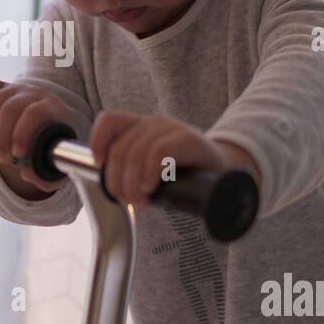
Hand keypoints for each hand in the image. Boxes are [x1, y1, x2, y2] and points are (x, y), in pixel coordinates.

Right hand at [0, 75, 81, 196]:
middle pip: (11, 108)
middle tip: (1, 159)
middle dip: (0, 137)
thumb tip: (28, 173)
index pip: (36, 112)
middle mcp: (34, 95)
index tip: (18, 155)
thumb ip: (47, 176)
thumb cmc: (50, 147)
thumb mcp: (53, 162)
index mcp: (53, 109)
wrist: (46, 126)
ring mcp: (16, 90)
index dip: (23, 133)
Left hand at [90, 110, 261, 207]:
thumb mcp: (155, 168)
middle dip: (117, 181)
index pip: (110, 120)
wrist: (226, 171)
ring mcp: (171, 129)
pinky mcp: (188, 139)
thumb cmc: (187, 173)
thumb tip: (115, 193)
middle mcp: (153, 123)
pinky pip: (159, 153)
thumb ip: (135, 172)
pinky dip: (149, 174)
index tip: (99, 165)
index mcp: (141, 127)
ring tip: (141, 202)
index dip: (97, 141)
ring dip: (132, 184)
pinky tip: (151, 189)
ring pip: (136, 153)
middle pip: (120, 149)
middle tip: (128, 201)